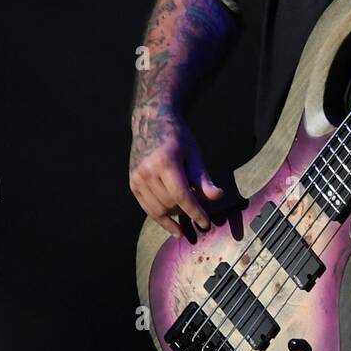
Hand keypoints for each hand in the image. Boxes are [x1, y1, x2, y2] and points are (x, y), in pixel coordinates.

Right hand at [129, 111, 224, 237]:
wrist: (150, 124)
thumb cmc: (177, 138)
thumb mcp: (194, 154)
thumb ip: (203, 178)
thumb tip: (217, 197)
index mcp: (165, 162)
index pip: (182, 196)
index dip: (195, 212)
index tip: (206, 224)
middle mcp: (147, 171)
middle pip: (170, 204)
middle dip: (187, 213)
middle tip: (200, 214)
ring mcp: (137, 178)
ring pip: (158, 210)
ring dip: (174, 217)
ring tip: (187, 216)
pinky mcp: (133, 184)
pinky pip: (147, 208)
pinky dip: (161, 219)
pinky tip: (173, 227)